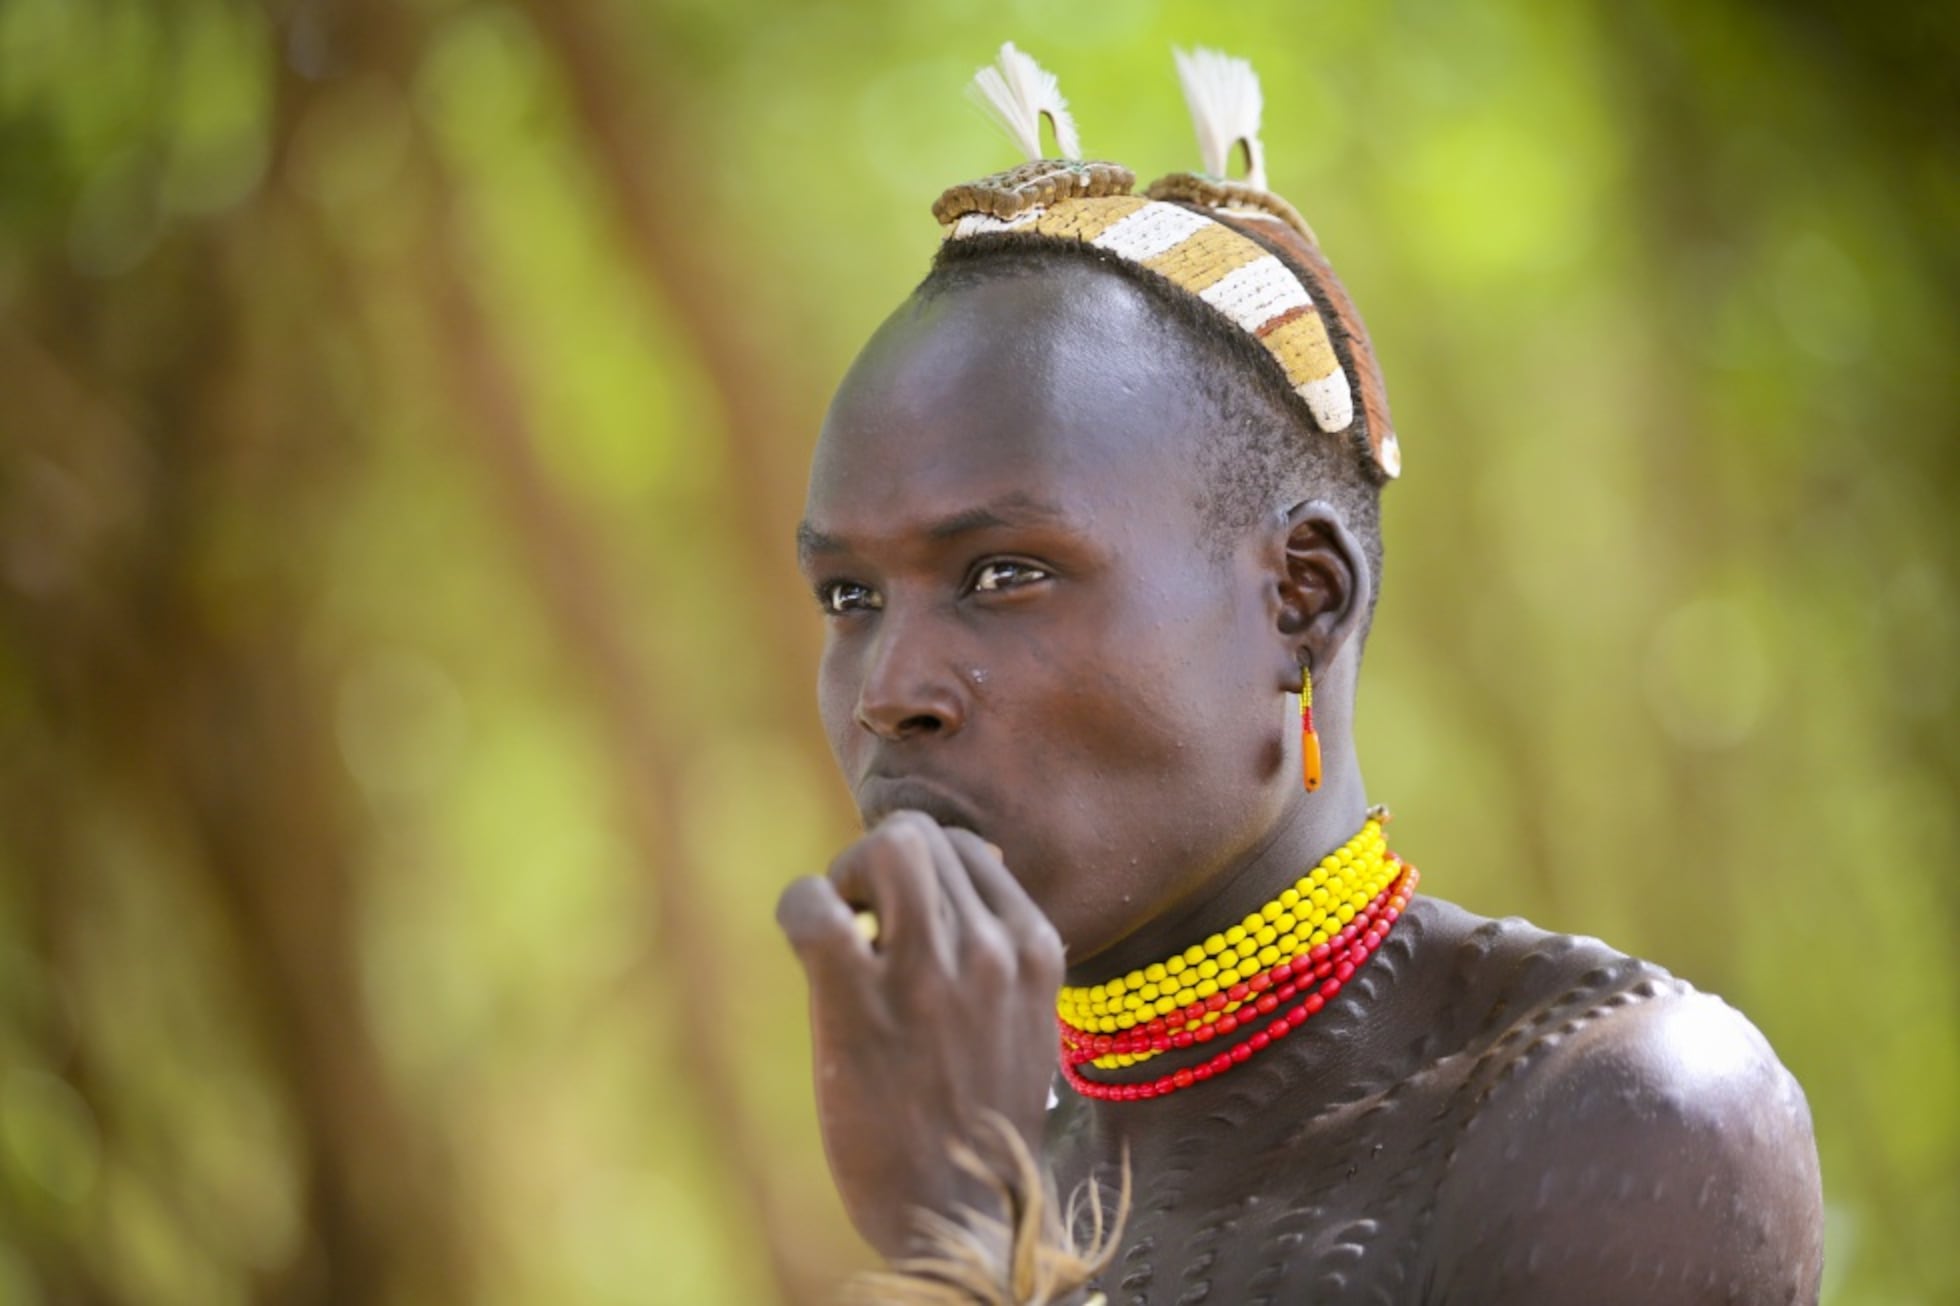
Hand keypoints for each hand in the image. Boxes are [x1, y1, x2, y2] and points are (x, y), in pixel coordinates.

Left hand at [776, 811, 1065, 1259]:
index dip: (922, 870)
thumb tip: (973, 864)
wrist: (962, 1215)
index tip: (898, 918)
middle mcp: (992, 949)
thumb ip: (1003, 954)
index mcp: (1034, 950)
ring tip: (840, 930)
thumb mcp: (1024, 1025)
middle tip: (859, 918)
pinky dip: (799, 905)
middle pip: (921, 836)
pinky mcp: (864, 1006)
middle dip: (876, 862)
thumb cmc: (980, 1120)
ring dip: (844, 875)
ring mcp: (930, 975)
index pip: (970, 848)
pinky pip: (816, 907)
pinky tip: (801, 938)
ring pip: (883, 849)